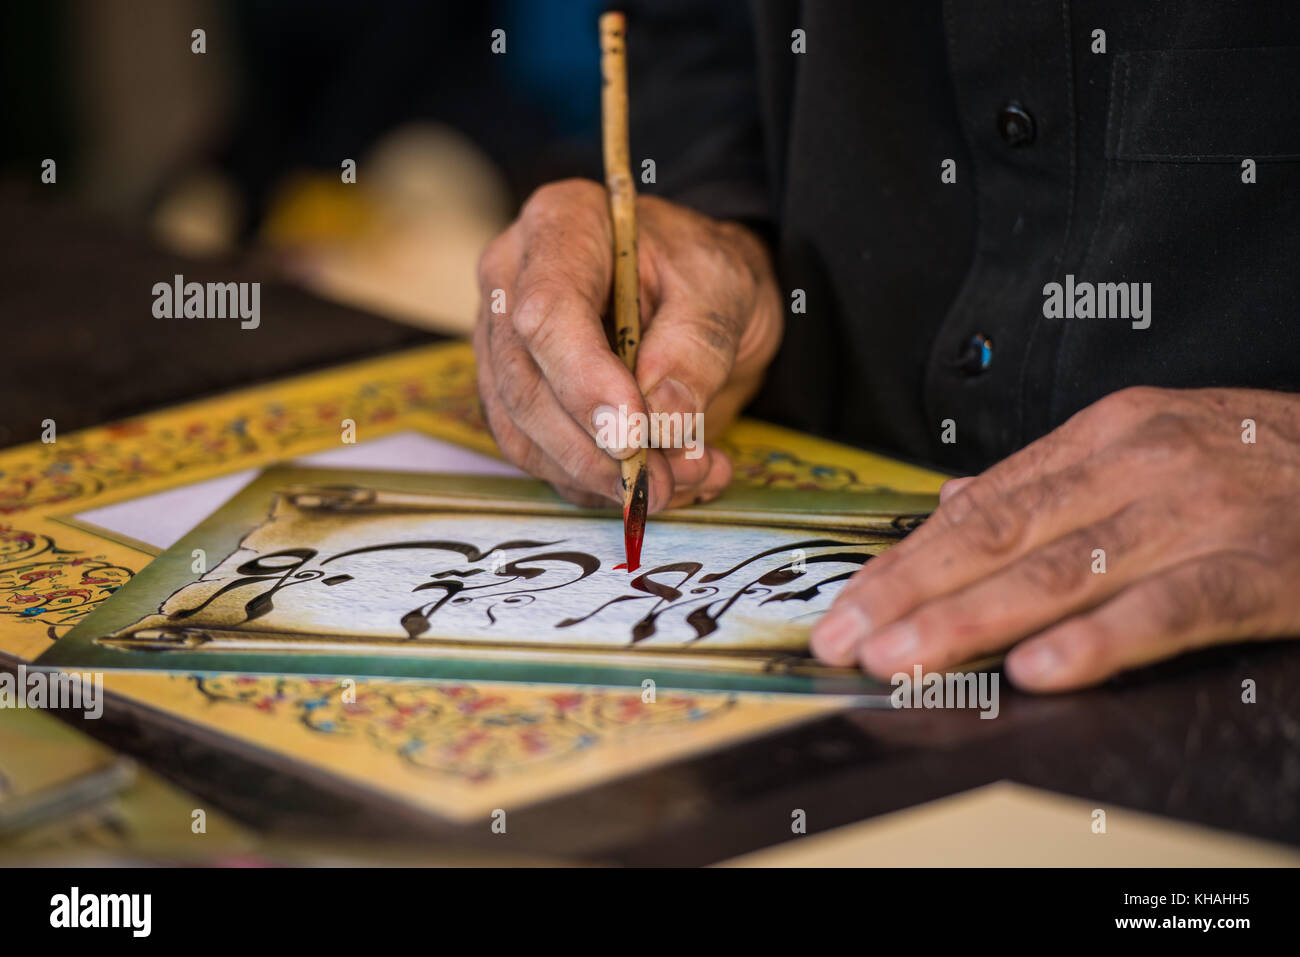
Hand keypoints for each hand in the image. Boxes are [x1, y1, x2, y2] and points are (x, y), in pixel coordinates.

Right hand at [473, 179, 781, 510]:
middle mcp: (513, 280)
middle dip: (594, 449)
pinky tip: (661, 484)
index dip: (584, 382)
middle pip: (524, 381)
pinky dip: (597, 485)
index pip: (546, 311)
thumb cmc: (703, 272)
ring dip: (598, 477)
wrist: (699, 290)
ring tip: (680, 484)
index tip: (633, 436)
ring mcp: (503, 342)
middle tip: (665, 484)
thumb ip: (696, 346)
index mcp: (562, 225)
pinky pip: (539, 456)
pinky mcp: (516, 396)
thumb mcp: (725, 288)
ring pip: (522, 432)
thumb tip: (663, 417)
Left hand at [811, 386, 1299, 691]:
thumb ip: (1048, 480)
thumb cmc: (1257, 461)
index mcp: (1103, 437)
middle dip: (911, 592)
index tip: (848, 602)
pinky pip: (1166, 607)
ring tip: (905, 657)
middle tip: (845, 638)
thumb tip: (954, 502)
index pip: (980, 507)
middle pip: (1000, 537)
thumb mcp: (1148, 445)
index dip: (905, 560)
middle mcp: (1138, 466)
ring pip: (1062, 572)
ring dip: (970, 620)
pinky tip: (1039, 669)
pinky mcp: (1259, 566)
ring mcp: (1197, 513)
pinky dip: (1099, 640)